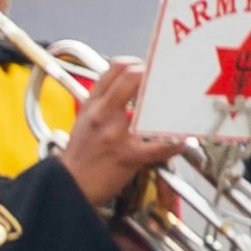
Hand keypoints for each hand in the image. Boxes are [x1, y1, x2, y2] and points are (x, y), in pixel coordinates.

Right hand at [52, 55, 183, 213]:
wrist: (68, 186)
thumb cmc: (79, 157)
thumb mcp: (84, 121)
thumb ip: (103, 103)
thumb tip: (127, 90)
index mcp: (93, 104)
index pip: (115, 67)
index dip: (136, 63)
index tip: (146, 70)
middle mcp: (103, 114)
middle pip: (133, 76)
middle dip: (154, 75)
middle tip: (165, 82)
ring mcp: (116, 134)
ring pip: (149, 106)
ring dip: (169, 103)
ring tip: (177, 105)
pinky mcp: (128, 156)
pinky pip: (159, 147)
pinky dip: (175, 144)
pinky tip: (183, 141)